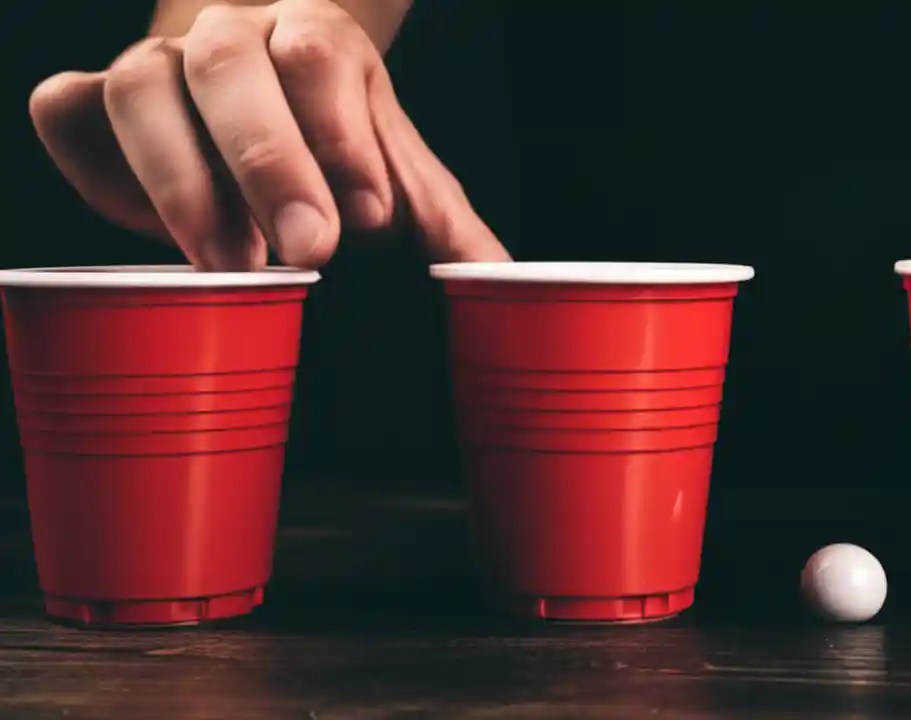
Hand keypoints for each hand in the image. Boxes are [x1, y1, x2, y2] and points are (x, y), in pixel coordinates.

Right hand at [28, 0, 509, 269]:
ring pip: (138, 88)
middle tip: (305, 252)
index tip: (370, 217)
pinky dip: (90, 165)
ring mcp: (156, 62)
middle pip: (230, 65)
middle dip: (266, 160)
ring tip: (227, 266)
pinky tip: (138, 226)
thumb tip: (500, 284)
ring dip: (180, 182)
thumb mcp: (400, 178)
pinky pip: (66, 112)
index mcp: (316, 40)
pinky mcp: (96, 102)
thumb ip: (443, 224)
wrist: (266, 101)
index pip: (322, 62)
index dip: (342, 137)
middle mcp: (231, 36)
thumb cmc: (339, 148)